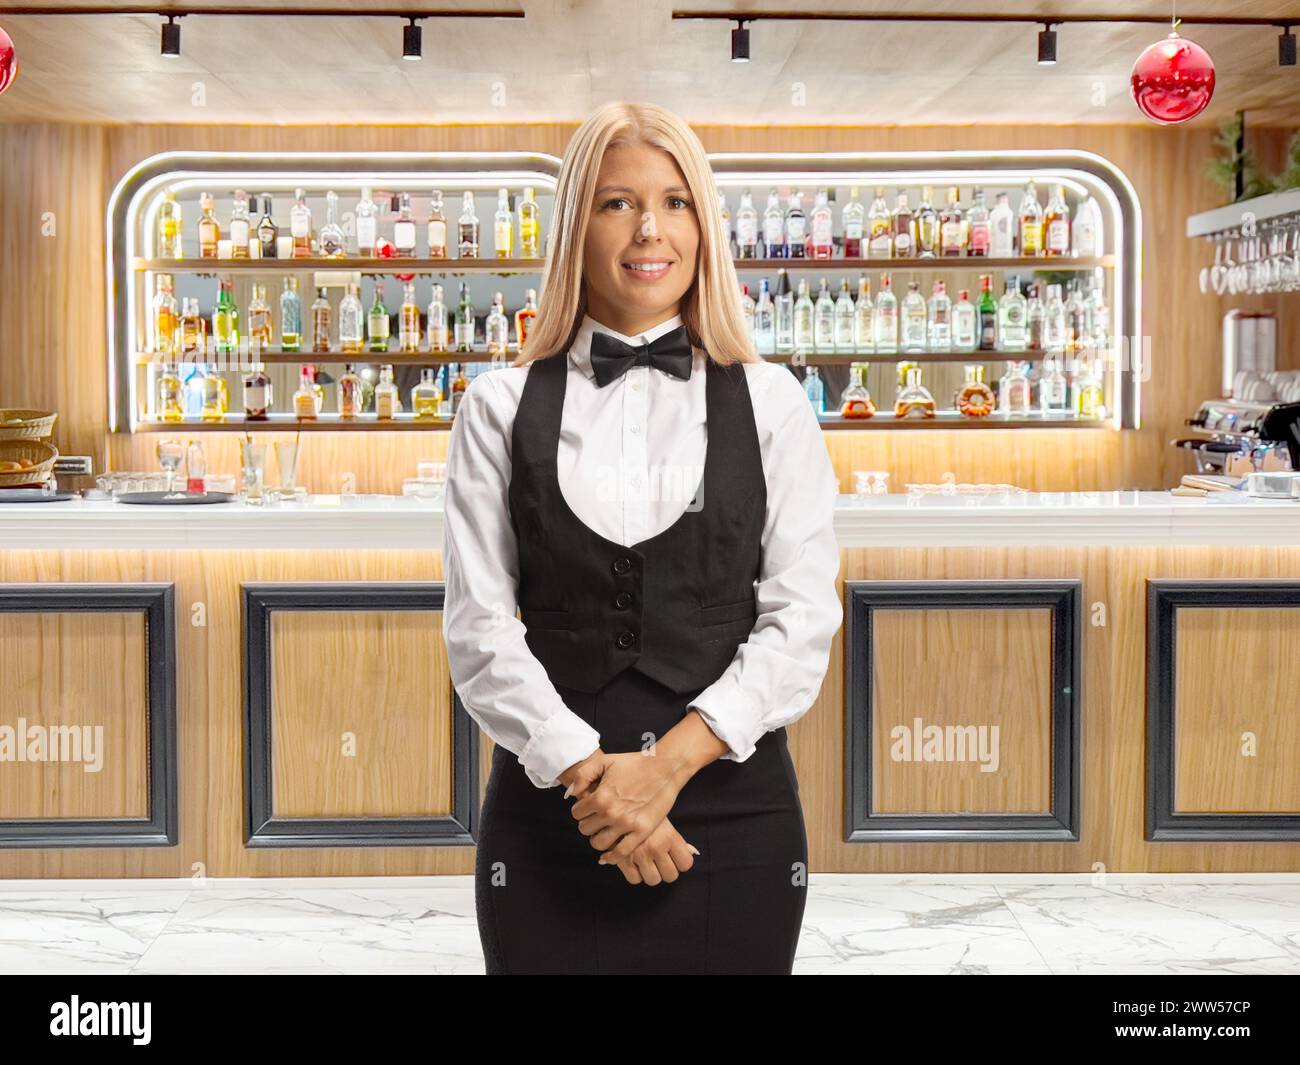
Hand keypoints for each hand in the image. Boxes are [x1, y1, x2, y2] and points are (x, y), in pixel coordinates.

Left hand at [568, 750, 686, 865]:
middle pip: (585, 829)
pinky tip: (609, 853)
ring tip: (604, 831)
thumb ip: (582, 776)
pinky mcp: (641, 832)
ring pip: (598, 843)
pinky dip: (611, 857)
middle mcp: (611, 812)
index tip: (589, 807)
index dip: (581, 809)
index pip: (576, 813)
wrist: (664, 767)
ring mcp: (626, 824)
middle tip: (597, 818)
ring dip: (598, 838)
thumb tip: (571, 794)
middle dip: (588, 823)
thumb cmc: (634, 763)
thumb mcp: (605, 761)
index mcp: (600, 796)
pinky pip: (620, 853)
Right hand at [610, 816, 698, 885]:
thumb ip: (677, 839)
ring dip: (650, 874)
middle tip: (659, 862)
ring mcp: (640, 854)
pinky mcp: (623, 860)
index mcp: (669, 836)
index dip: (680, 862)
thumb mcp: (663, 820)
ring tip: (646, 863)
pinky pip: (635, 880)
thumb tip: (692, 853)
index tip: (675, 858)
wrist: (616, 805)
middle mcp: (657, 847)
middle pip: (670, 876)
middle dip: (665, 870)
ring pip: (653, 880)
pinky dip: (634, 874)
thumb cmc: (642, 812)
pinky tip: (634, 863)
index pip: (686, 863)